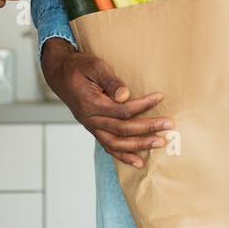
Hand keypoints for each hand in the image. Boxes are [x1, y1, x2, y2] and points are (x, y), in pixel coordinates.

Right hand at [40, 37, 171, 167]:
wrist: (60, 74)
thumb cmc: (79, 67)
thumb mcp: (95, 66)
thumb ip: (110, 81)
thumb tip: (125, 95)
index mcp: (91, 103)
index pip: (122, 110)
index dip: (143, 105)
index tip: (160, 97)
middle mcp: (90, 119)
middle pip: (123, 129)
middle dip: (147, 128)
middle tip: (168, 125)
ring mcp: (91, 127)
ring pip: (116, 143)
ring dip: (139, 145)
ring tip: (159, 143)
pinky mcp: (94, 129)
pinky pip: (108, 147)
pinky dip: (123, 156)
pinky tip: (139, 162)